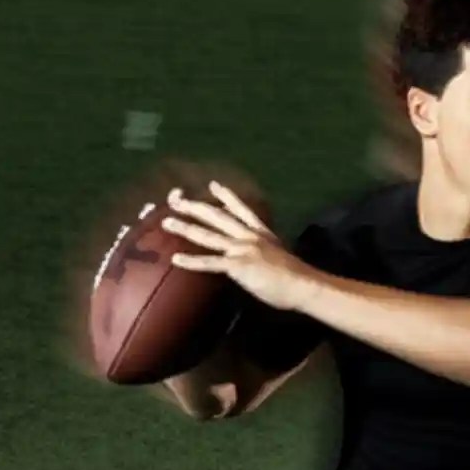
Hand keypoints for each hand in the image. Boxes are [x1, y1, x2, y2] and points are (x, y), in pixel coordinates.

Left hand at [161, 182, 318, 311]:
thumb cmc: (294, 277)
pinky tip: (176, 259)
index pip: (241, 209)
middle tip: (175, 199)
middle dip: (195, 206)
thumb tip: (254, 258)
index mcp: (260, 232)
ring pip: (208, 235)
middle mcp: (249, 236)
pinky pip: (210, 262)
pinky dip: (192, 261)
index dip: (226, 196)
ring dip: (185, 227)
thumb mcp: (277, 256)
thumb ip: (262, 253)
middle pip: (217, 216)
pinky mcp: (238, 265)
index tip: (213, 184)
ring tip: (166, 222)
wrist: (302, 284)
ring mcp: (242, 249)